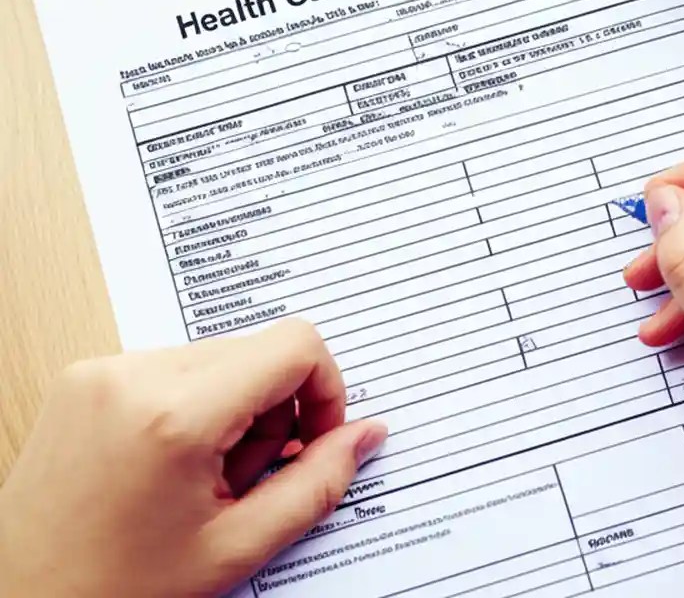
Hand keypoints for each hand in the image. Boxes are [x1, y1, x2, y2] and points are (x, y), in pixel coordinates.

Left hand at [0, 319, 386, 597]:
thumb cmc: (110, 589)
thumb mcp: (236, 547)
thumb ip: (317, 484)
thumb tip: (363, 435)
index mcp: (174, 413)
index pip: (294, 346)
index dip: (326, 390)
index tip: (315, 439)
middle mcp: (132, 376)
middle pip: (257, 351)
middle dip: (276, 411)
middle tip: (248, 477)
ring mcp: (100, 372)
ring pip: (218, 358)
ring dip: (234, 410)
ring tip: (204, 478)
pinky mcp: (84, 378)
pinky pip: (172, 367)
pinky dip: (194, 406)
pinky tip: (174, 465)